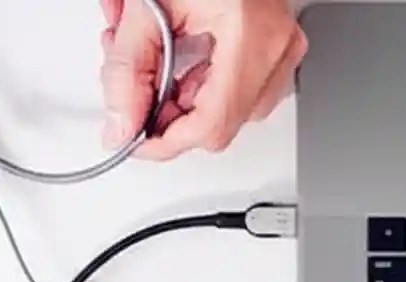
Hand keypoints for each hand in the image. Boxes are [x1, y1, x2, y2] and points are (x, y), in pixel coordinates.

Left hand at [99, 0, 307, 160]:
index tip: (135, 141)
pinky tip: (178, 60)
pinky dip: (202, 85)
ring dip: (182, 99)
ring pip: (229, 112)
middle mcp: (278, 46)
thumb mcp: (147, 7)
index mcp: (251, 33)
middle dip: (167, 113)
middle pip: (218, 124)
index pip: (210, 125)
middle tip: (134, 90)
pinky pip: (242, 90)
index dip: (165, 143)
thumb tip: (120, 123)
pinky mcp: (280, 44)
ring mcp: (285, 47)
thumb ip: (126, 71)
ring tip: (153, 64)